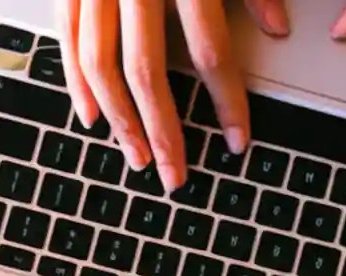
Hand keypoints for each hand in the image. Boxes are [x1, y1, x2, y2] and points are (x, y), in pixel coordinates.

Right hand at [56, 0, 289, 189]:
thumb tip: (279, 29)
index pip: (210, 51)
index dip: (226, 102)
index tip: (238, 142)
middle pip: (147, 70)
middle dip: (165, 129)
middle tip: (180, 176)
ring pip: (100, 62)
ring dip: (120, 119)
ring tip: (139, 159)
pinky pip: (66, 37)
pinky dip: (76, 81)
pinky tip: (92, 118)